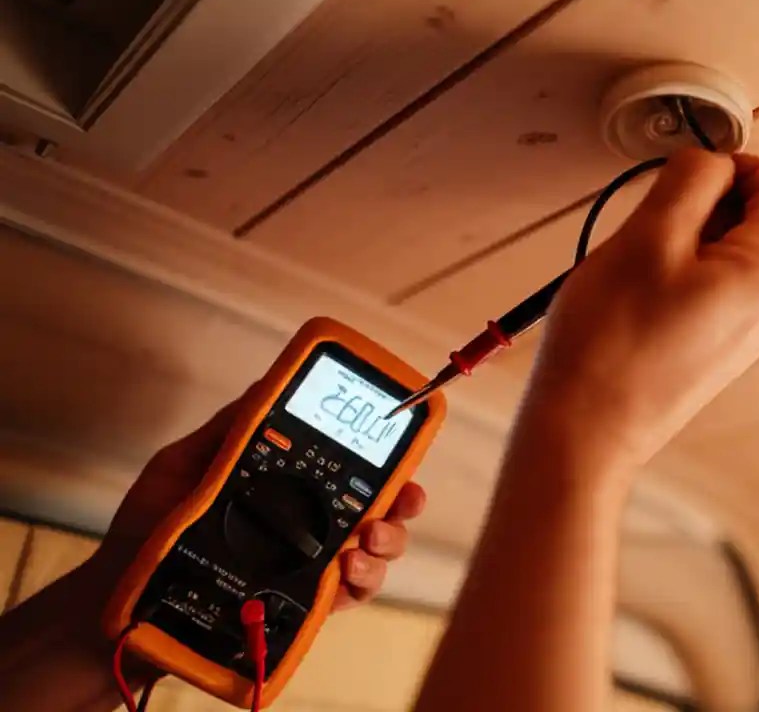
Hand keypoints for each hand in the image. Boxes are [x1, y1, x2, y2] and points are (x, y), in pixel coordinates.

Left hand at [95, 385, 426, 610]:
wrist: (120, 592)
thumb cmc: (151, 527)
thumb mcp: (184, 465)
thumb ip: (229, 431)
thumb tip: (266, 384)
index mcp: (290, 488)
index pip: (350, 468)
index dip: (384, 456)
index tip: (399, 445)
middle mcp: (309, 525)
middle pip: (379, 509)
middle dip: (405, 500)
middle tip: (405, 496)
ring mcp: (310, 567)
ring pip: (376, 553)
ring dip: (388, 542)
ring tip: (368, 539)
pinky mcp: (302, 606)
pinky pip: (352, 595)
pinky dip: (362, 583)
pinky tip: (347, 570)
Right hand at [522, 150, 758, 479]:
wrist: (585, 430)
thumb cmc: (610, 344)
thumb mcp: (647, 236)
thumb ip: (690, 181)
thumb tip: (712, 162)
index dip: (740, 165)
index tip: (691, 168)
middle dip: (715, 200)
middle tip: (658, 211)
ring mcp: (745, 334)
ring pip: (737, 255)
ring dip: (694, 235)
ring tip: (643, 253)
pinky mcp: (717, 352)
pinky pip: (718, 289)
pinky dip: (687, 269)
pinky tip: (642, 286)